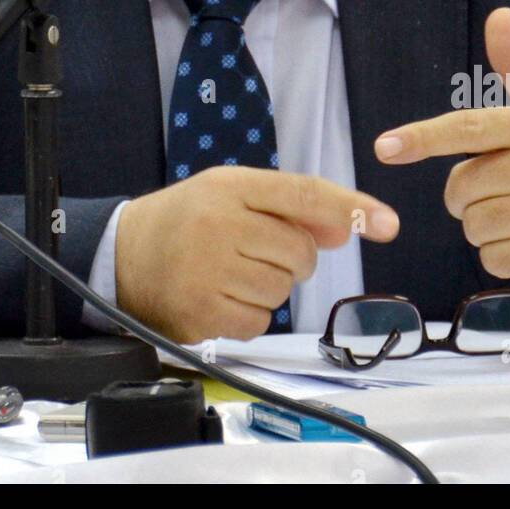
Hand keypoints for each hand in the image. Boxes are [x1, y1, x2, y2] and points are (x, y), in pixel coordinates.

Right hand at [115, 166, 398, 342]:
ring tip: (230, 271)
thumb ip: (288, 207)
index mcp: (230, 186)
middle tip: (253, 250)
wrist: (121, 254)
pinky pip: (260, 322)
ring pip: (282, 289)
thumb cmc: (185, 221)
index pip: (303, 193)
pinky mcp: (202, 314)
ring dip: (269, 287)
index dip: (350, 207)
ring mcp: (209, 271)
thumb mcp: (230, 194)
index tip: (388, 223)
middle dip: (290, 257)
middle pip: (299, 252)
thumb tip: (346, 230)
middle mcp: (220, 224)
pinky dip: (249, 315)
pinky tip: (220, 295)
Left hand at [374, 7, 509, 293]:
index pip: (470, 128)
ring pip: (474, 225)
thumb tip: (498, 16)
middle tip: (500, 191)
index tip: (385, 147)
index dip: (424, 137)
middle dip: (466, 195)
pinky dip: (500, 256)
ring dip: (484, 227)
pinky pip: (493, 259)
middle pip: (462, 186)